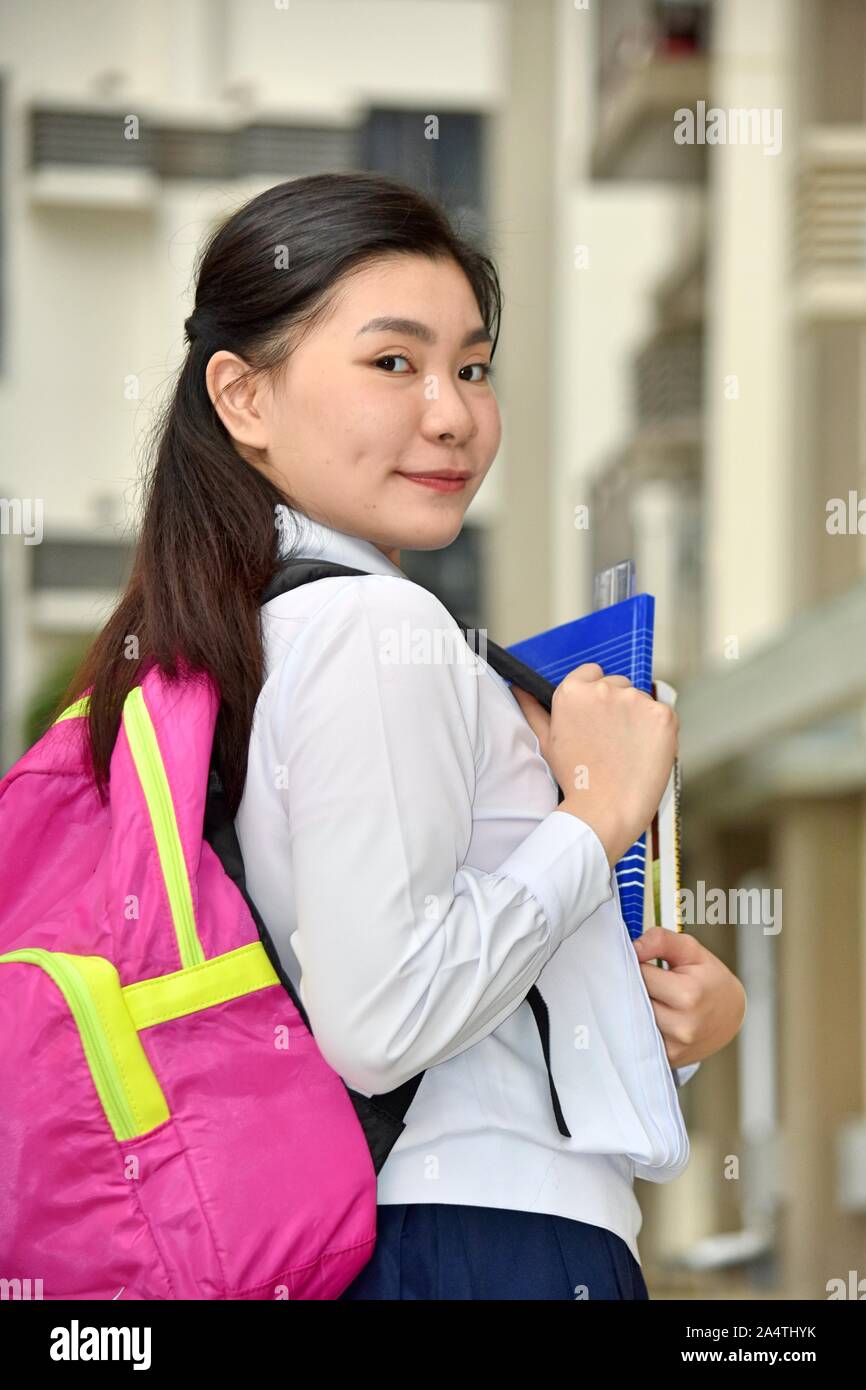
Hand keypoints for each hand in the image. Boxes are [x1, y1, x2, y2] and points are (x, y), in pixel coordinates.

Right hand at [512, 665, 677, 868]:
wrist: (606, 810)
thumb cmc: (575, 778)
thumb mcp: (547, 741)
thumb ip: (532, 710)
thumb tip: (518, 688)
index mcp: (573, 690)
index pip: (591, 672)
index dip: (594, 696)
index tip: (596, 718)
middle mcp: (604, 688)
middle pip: (617, 684)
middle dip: (617, 705)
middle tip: (611, 740)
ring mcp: (636, 700)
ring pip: (640, 699)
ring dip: (638, 718)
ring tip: (627, 750)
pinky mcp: (662, 715)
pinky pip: (663, 714)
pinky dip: (658, 731)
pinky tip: (645, 752)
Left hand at [632, 927, 746, 1067]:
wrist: (731, 1016)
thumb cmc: (709, 979)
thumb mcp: (691, 950)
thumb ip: (660, 940)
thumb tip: (633, 948)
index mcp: (688, 995)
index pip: (639, 973)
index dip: (637, 964)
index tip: (644, 962)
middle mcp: (682, 1026)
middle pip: (633, 998)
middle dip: (633, 985)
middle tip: (647, 980)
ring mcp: (675, 1046)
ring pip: (632, 1018)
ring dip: (634, 1006)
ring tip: (652, 997)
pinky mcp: (668, 1059)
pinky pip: (640, 1037)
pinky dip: (640, 1024)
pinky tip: (651, 1015)